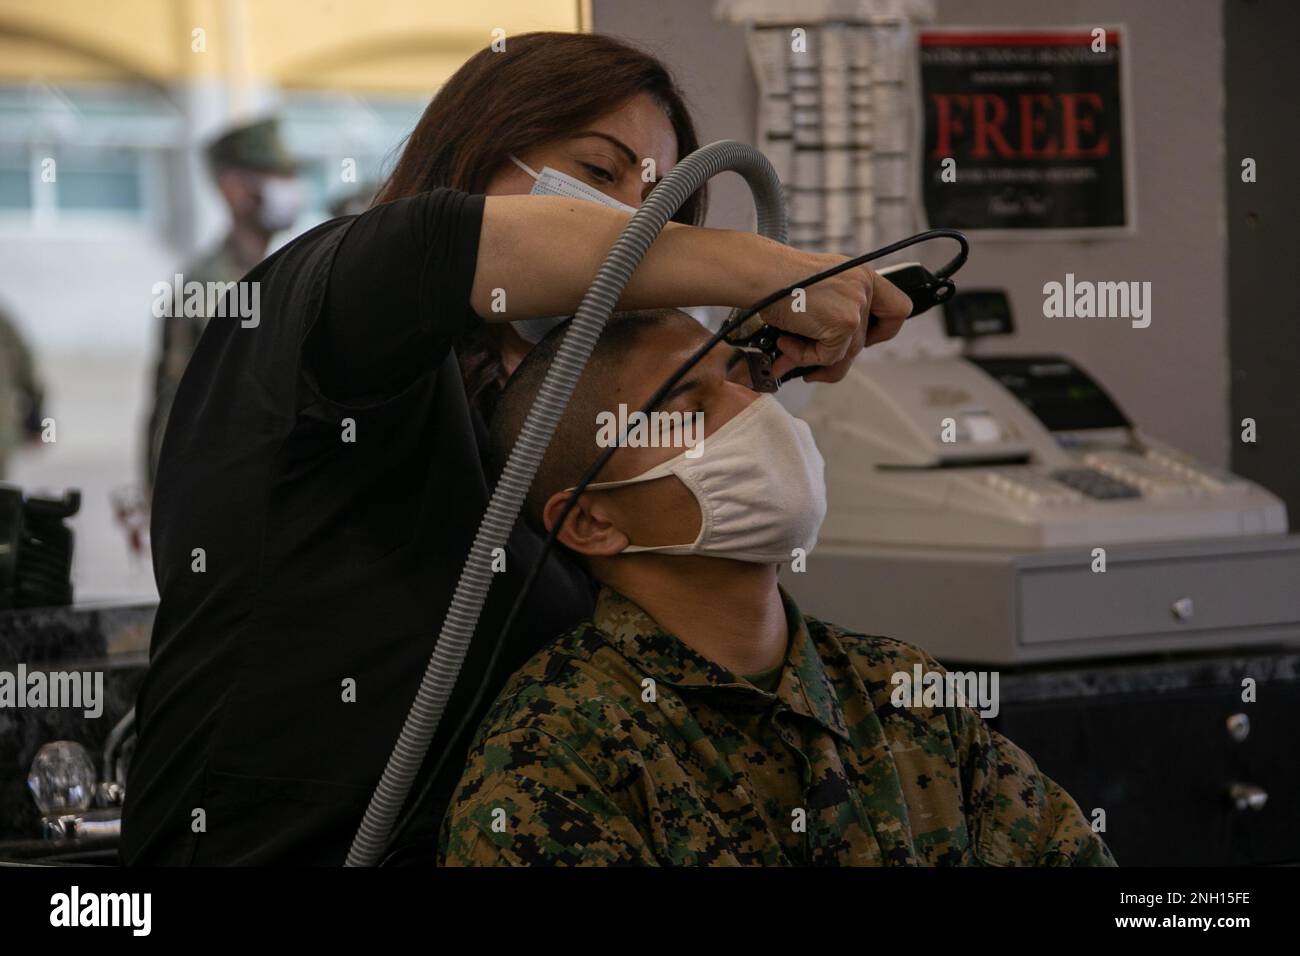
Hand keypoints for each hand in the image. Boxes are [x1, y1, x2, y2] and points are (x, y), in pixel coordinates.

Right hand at [754, 246, 911, 381]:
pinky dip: (804, 357)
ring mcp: (857, 305)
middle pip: (863, 342)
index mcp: (862, 276)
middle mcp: (864, 288)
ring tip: (787, 348)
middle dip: (834, 357)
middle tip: (811, 362)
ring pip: (846, 354)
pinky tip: (785, 341)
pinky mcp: (845, 322)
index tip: (864, 339)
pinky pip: (829, 357)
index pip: (898, 309)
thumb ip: (832, 314)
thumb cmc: (777, 280)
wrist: (761, 274)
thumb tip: (828, 355)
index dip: (884, 331)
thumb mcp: (817, 290)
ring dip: (814, 360)